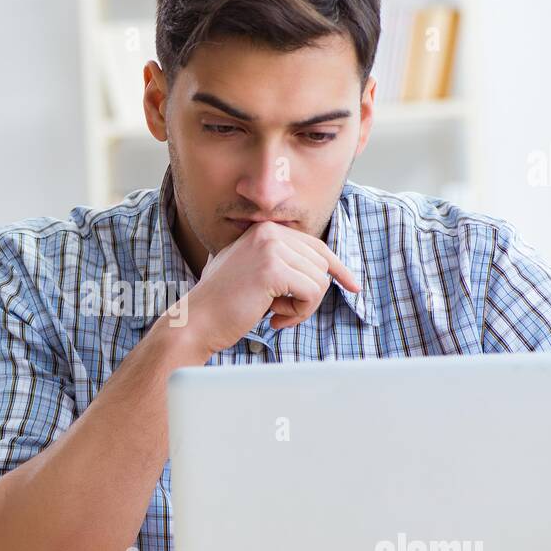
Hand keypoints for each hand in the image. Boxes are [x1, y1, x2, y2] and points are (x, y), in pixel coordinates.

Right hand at [174, 221, 359, 355]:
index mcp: (265, 230)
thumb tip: (324, 269)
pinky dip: (300, 313)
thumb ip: (281, 263)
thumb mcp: (253, 272)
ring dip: (304, 307)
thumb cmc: (223, 304)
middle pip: (321, 264)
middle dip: (309, 296)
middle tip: (284, 313)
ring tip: (276, 315)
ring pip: (320, 280)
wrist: (197, 321)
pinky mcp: (273, 270)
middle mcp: (269, 232)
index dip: (338, 268)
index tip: (353, 286)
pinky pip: (312, 293)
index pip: (316, 246)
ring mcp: (270, 249)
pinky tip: (275, 319)